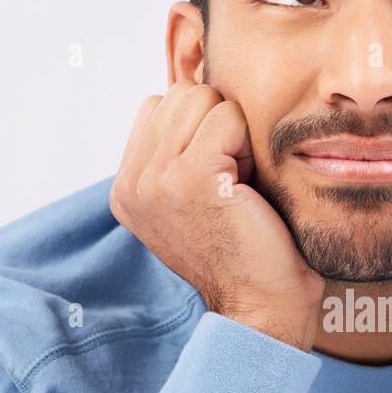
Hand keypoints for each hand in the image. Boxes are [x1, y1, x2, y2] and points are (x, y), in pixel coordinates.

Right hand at [109, 81, 324, 350]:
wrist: (264, 307)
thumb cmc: (250, 250)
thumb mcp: (197, 196)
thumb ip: (180, 149)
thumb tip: (200, 85)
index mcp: (127, 187)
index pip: (160, 104)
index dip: (203, 129)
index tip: (220, 180)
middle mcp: (131, 184)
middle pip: (181, 93)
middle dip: (219, 126)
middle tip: (235, 183)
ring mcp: (153, 180)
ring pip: (202, 97)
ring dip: (235, 134)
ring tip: (240, 185)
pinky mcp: (187, 178)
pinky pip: (228, 117)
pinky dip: (249, 144)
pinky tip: (249, 187)